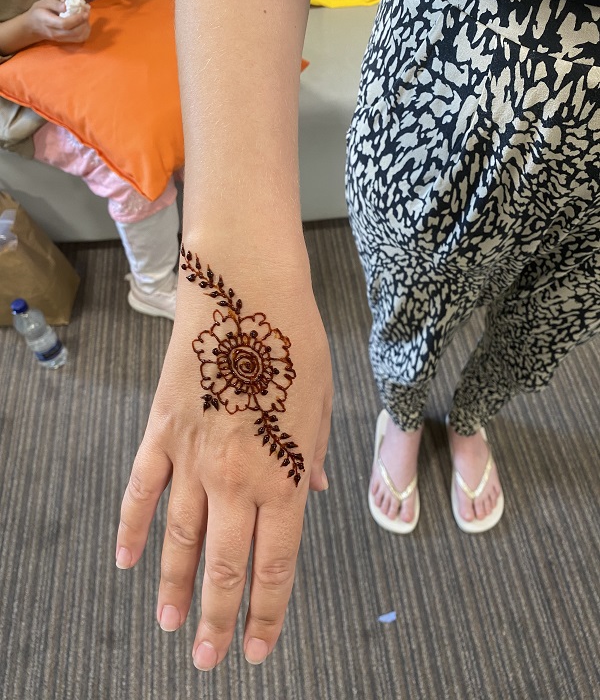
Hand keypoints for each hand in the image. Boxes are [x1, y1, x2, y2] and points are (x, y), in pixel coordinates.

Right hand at [26, 0, 90, 43]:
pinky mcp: (66, 41)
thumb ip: (56, 4)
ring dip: (86, 27)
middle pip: (75, 32)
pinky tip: (84, 22)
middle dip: (84, 22)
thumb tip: (67, 5)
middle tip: (87, 11)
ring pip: (79, 37)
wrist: (33, 27)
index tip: (84, 11)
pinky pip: (79, 39)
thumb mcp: (44, 3)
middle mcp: (56, 33)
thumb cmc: (38, 12)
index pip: (65, 24)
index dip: (77, 18)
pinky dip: (85, 31)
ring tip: (85, 16)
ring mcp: (61, 39)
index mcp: (48, 22)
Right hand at [116, 252, 331, 668]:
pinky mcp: (161, 433)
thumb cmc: (294, 345)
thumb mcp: (321, 406)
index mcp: (285, 476)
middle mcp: (237, 479)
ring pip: (178, 540)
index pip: (276, 563)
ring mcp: (192, 458)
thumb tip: (313, 492)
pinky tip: (127, 562)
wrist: (246, 292)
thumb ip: (311, 459)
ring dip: (172, 588)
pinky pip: (141, 492)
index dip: (268, 613)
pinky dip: (132, 529)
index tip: (260, 648)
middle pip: (224, 565)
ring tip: (168, 625)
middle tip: (207, 657)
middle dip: (219, 618)